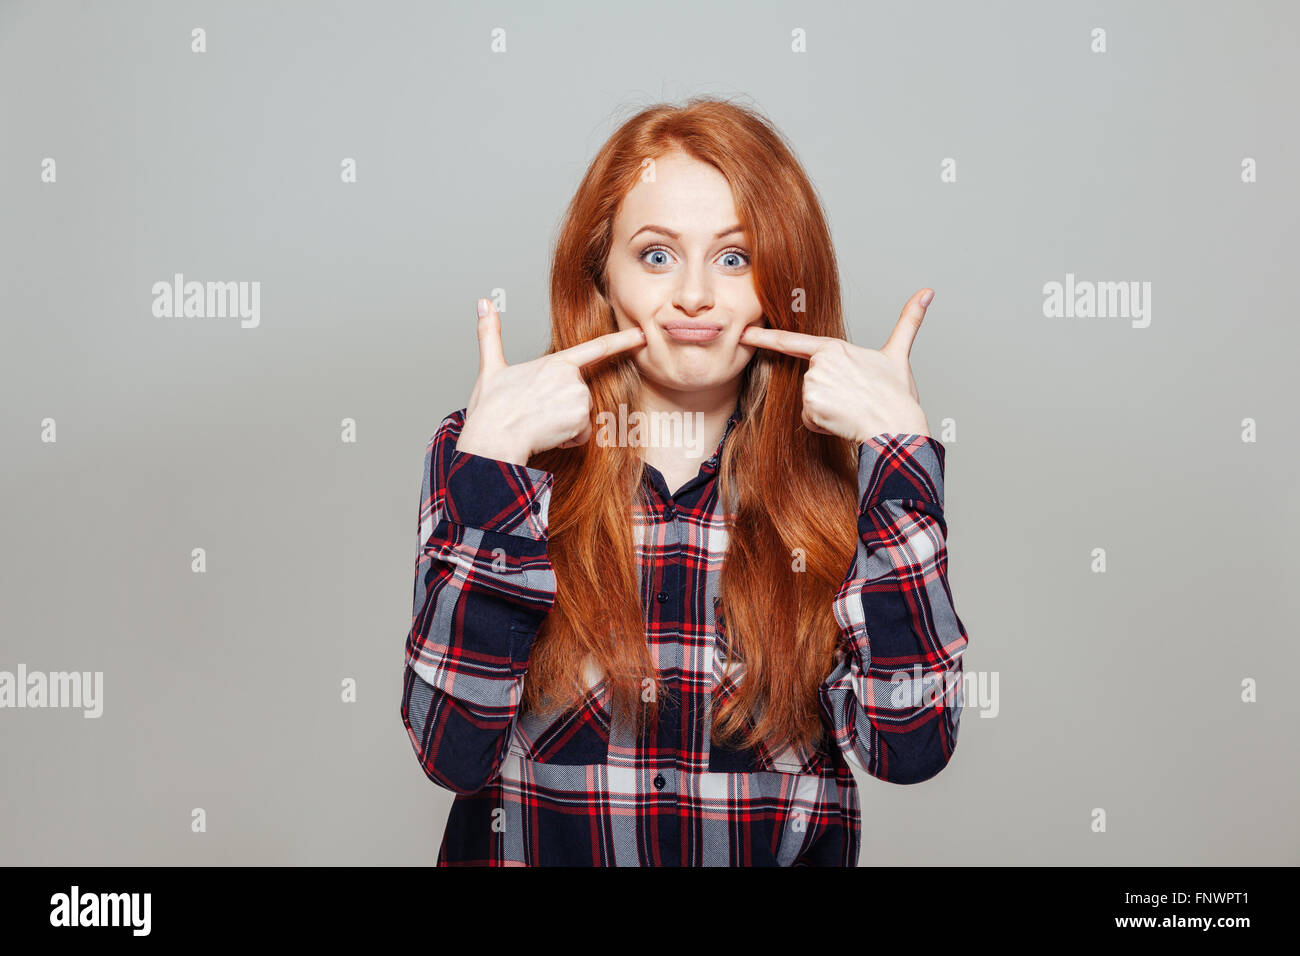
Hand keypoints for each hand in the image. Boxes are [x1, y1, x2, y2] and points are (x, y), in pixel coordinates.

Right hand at [455, 298, 646, 464]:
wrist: (493, 437)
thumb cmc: (491, 409)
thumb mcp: (490, 367)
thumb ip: (490, 334)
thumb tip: (483, 303)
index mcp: (555, 363)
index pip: (596, 348)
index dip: (622, 340)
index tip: (642, 335)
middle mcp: (571, 378)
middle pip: (581, 396)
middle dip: (564, 408)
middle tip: (537, 412)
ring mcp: (577, 399)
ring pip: (582, 416)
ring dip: (565, 425)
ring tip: (540, 423)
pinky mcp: (580, 420)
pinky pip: (582, 434)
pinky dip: (568, 439)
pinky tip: (547, 435)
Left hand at [739, 288, 933, 442]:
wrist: (897, 426)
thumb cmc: (896, 394)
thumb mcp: (898, 355)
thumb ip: (909, 321)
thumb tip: (928, 292)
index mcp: (833, 348)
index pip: (792, 341)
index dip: (763, 337)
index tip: (743, 332)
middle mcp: (819, 364)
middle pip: (810, 383)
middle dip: (827, 394)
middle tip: (854, 397)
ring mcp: (813, 386)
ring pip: (809, 403)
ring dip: (826, 410)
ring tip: (850, 409)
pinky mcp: (810, 408)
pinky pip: (810, 420)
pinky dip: (824, 425)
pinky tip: (843, 421)